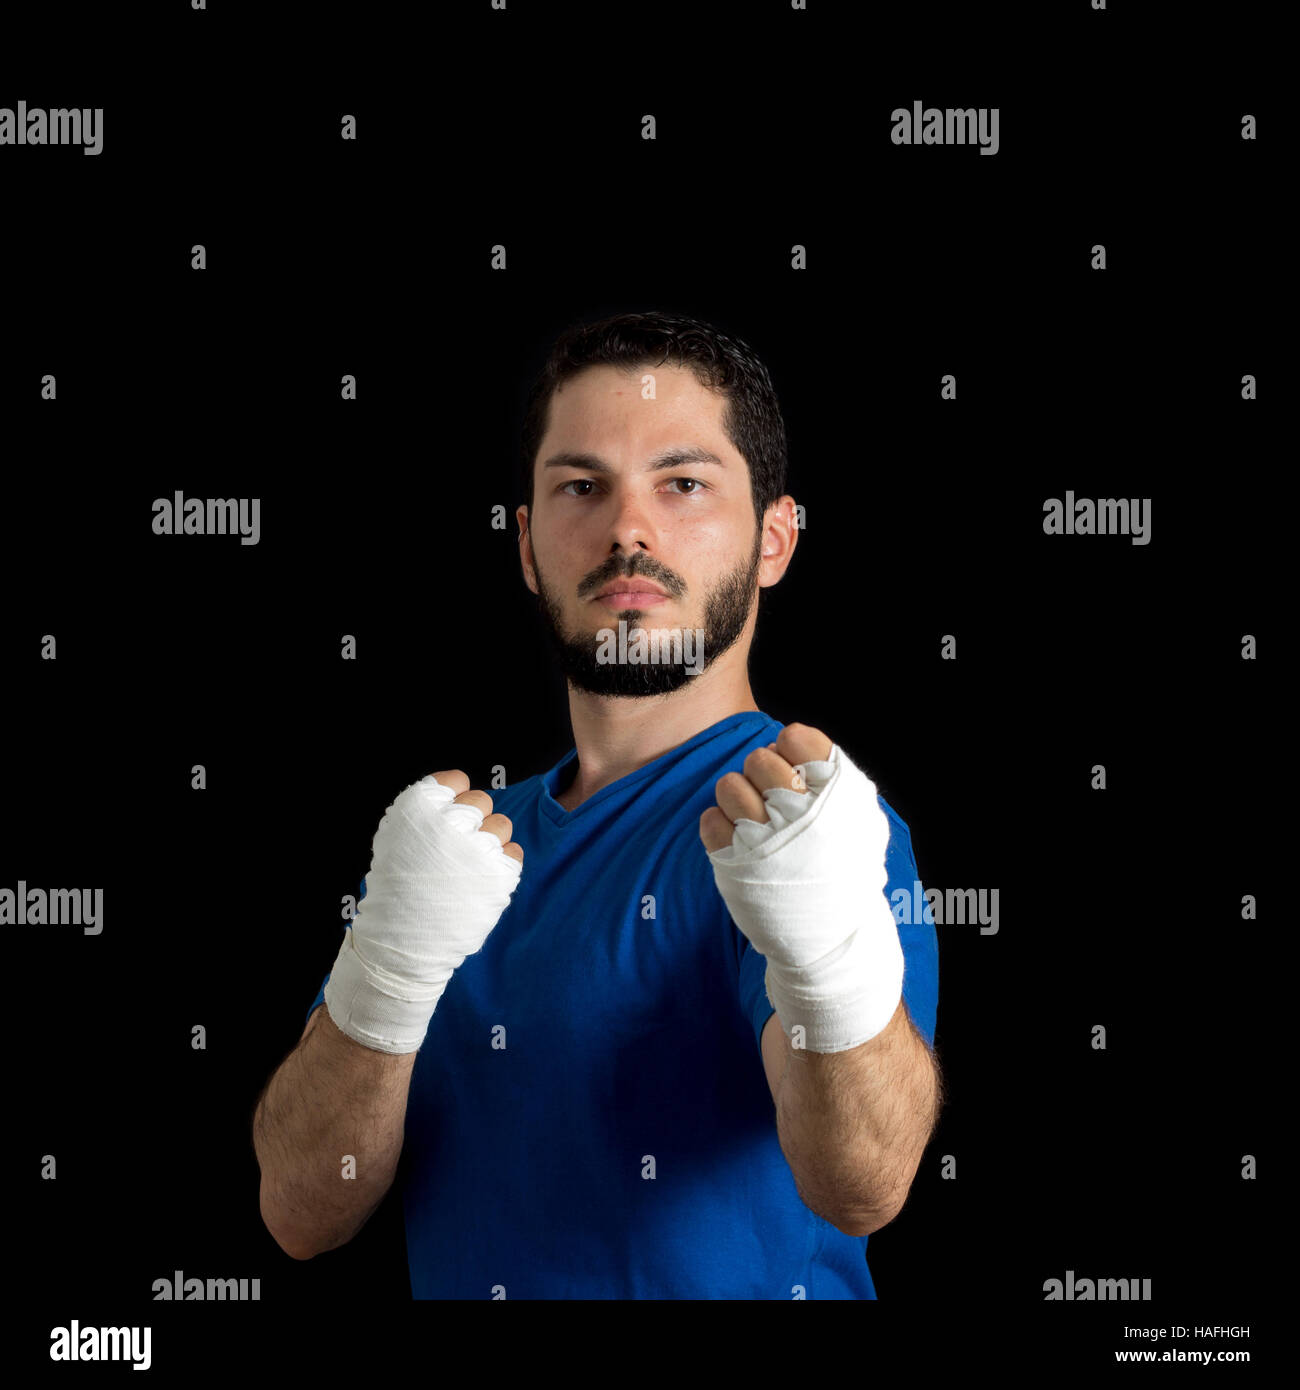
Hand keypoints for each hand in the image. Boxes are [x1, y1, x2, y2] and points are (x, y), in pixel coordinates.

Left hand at [699, 723, 903, 1051]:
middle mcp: (799, 813)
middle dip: (761, 772)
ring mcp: (764, 838)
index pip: (798, 739)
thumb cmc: (843, 873)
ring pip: (728, 785)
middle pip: (758, 759)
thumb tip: (795, 741)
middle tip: (771, 796)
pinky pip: (708, 820)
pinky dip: (717, 826)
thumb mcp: (859, 820)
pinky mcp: (733, 862)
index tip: (796, 770)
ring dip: (736, 797)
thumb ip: (834, 778)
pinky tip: (736, 841)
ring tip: (752, 819)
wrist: (831, 941)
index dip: (792, 748)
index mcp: (835, 796)